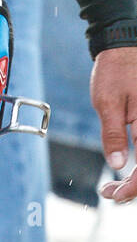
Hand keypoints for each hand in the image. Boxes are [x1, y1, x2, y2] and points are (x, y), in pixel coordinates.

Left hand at [92, 46, 136, 201]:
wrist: (125, 47)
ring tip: (117, 187)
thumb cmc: (115, 71)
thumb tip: (117, 164)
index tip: (113, 194)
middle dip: (135, 189)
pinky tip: (128, 171)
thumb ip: (113, 134)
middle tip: (110, 193)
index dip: (133, 188)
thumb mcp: (107, 102)